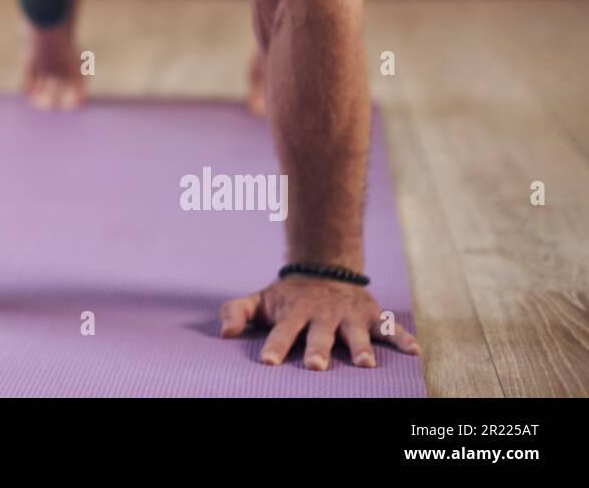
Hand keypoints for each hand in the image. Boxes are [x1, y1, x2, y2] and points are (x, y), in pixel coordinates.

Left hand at [219, 276, 419, 369]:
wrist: (323, 271)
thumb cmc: (286, 297)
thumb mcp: (259, 300)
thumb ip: (236, 311)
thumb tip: (223, 333)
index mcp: (294, 313)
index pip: (282, 332)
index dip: (275, 347)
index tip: (269, 364)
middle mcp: (323, 315)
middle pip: (319, 335)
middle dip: (317, 349)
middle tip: (314, 366)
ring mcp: (349, 315)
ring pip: (355, 333)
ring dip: (360, 347)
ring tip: (364, 364)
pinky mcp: (372, 316)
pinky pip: (390, 328)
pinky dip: (402, 338)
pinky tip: (414, 351)